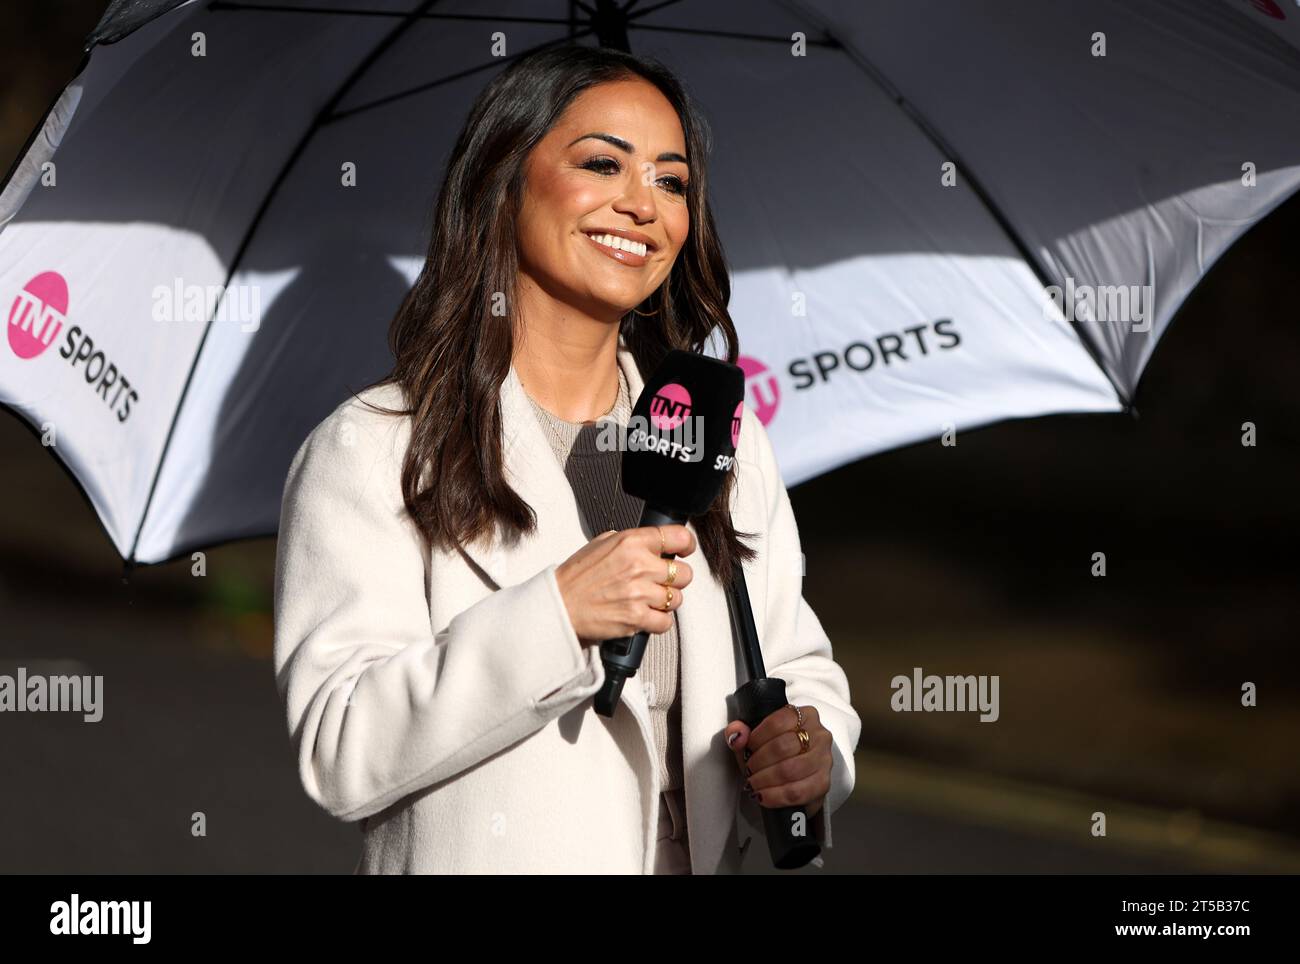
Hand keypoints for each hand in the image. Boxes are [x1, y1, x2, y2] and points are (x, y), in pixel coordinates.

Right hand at [554, 525, 694, 643]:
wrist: (558, 606)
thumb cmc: (576, 577)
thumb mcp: (602, 544)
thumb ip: (631, 542)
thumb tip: (653, 542)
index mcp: (631, 543)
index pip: (678, 537)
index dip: (686, 545)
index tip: (685, 551)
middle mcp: (638, 566)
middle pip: (684, 573)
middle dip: (675, 580)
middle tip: (659, 582)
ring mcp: (639, 593)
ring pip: (677, 599)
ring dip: (665, 602)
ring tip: (647, 601)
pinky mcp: (636, 618)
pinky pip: (666, 622)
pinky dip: (658, 622)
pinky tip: (644, 616)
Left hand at [725, 703, 830, 816]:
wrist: (797, 776)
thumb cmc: (777, 753)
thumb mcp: (757, 738)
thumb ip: (741, 731)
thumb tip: (736, 736)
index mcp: (805, 715)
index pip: (778, 722)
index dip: (757, 737)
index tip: (747, 748)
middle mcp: (819, 735)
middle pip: (783, 747)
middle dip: (759, 761)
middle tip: (748, 769)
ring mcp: (824, 759)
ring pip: (790, 770)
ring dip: (765, 779)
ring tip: (753, 783)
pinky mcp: (823, 783)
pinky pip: (797, 792)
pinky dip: (774, 796)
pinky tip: (763, 796)